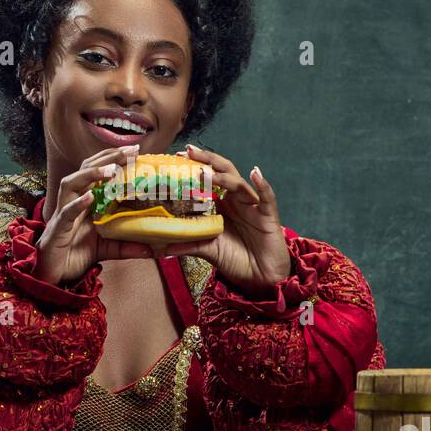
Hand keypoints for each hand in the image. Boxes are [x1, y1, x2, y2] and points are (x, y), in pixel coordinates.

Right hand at [33, 145, 154, 287]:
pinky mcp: (57, 229)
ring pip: (71, 183)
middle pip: (86, 169)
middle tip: (131, 151)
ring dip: (90, 174)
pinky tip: (90, 197)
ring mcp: (64, 213)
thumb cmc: (74, 255)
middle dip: (108, 157)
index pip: (98, 172)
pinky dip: (77, 204)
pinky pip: (66, 213)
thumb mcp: (107, 249)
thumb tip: (153, 250)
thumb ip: (127, 246)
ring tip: (111, 170)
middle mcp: (73, 201)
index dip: (114, 159)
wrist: (52, 275)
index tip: (136, 151)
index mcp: (85, 201)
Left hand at [162, 144, 292, 297]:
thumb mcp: (208, 251)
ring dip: (223, 176)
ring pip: (239, 183)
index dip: (194, 166)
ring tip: (206, 171)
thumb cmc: (237, 260)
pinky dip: (263, 185)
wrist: (262, 278)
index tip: (177, 157)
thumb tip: (162, 247)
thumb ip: (188, 245)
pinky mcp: (268, 216)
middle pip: (223, 172)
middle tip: (188, 151)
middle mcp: (237, 200)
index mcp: (223, 204)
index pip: (208, 179)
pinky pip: (267, 198)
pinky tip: (255, 174)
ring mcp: (253, 206)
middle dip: (207, 160)